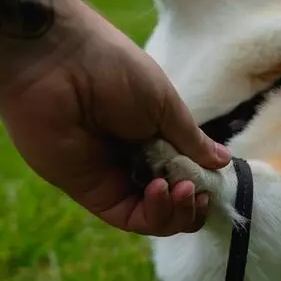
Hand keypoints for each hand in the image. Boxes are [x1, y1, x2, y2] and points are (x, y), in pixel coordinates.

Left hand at [0, 0, 230, 235]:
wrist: (56, 62)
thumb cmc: (112, 68)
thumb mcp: (163, 104)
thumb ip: (190, 140)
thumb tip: (223, 163)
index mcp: (151, 132)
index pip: (183, 171)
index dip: (201, 182)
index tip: (212, 179)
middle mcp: (132, 158)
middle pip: (171, 199)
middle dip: (191, 202)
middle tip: (196, 189)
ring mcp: (111, 176)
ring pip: (152, 215)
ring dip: (175, 212)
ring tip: (182, 189)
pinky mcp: (89, 191)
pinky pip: (127, 217)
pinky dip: (152, 214)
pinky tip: (161, 191)